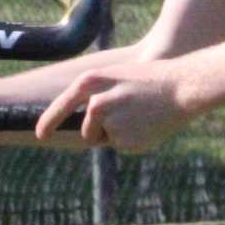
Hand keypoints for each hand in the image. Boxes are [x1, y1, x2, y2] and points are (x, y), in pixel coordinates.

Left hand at [33, 60, 193, 153]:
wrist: (183, 87)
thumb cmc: (152, 81)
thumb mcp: (117, 78)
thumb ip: (98, 96)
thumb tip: (85, 126)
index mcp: (91, 82)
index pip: (62, 106)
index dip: (49, 122)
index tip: (40, 135)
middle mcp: (96, 103)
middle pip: (87, 130)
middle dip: (100, 131)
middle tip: (129, 114)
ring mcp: (110, 123)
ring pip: (107, 138)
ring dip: (120, 134)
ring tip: (141, 116)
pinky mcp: (125, 140)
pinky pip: (124, 145)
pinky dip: (135, 141)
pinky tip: (149, 125)